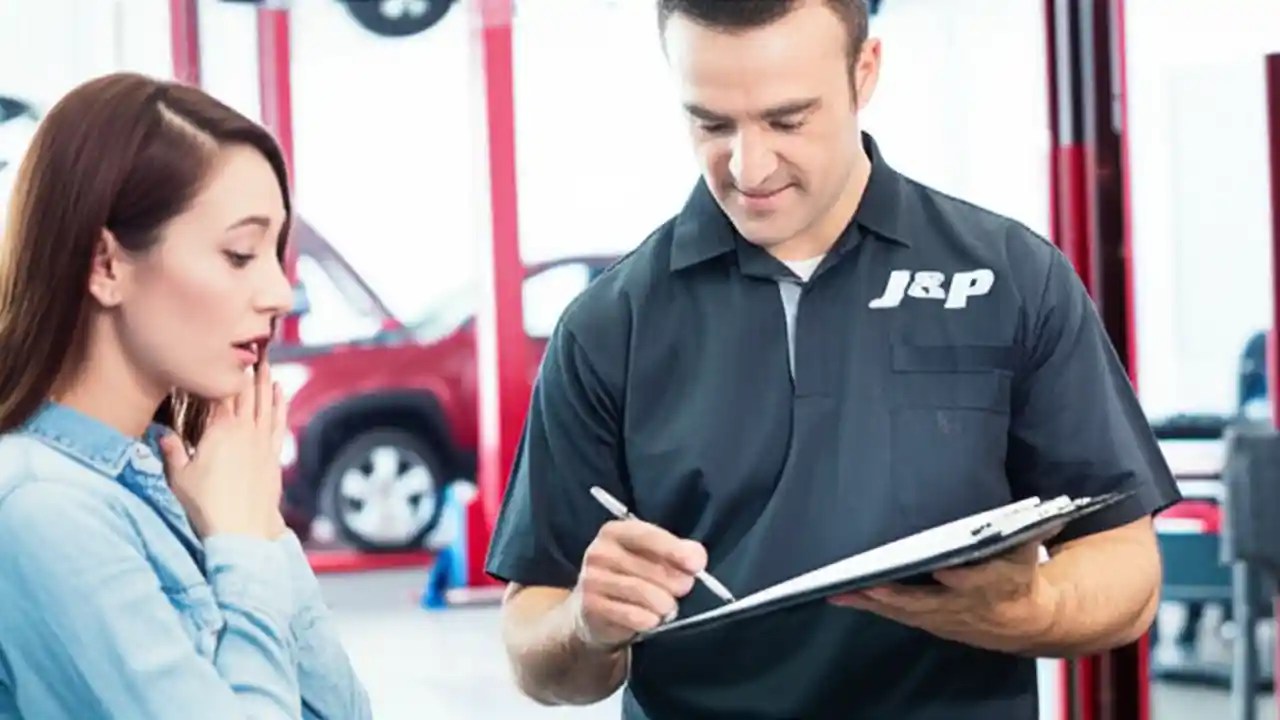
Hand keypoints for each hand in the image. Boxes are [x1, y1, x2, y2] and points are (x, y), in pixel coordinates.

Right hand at [159, 358, 287, 539]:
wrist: (242, 529)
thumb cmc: (207, 505)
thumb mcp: (180, 477)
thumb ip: (172, 452)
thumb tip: (162, 435)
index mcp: (221, 430)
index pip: (221, 394)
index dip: (220, 375)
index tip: (218, 356)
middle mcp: (245, 431)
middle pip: (247, 393)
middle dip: (247, 370)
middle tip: (249, 348)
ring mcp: (262, 442)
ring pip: (265, 403)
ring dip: (265, 381)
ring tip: (266, 360)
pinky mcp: (273, 455)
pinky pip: (278, 421)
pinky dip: (280, 404)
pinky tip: (281, 391)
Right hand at [569, 519, 707, 650]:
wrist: (592, 609)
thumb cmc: (629, 576)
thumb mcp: (651, 556)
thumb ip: (678, 551)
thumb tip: (696, 558)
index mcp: (614, 532)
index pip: (648, 536)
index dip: (674, 550)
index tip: (696, 565)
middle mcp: (599, 552)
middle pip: (652, 569)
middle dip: (676, 584)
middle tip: (682, 590)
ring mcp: (592, 580)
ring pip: (644, 593)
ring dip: (665, 605)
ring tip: (667, 607)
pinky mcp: (592, 607)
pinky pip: (633, 615)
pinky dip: (650, 620)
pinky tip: (652, 619)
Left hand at [828, 537, 1061, 653]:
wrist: (1028, 622)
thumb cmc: (1021, 576)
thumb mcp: (1026, 551)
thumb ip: (1018, 530)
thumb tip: (1026, 504)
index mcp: (992, 584)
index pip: (975, 580)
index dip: (959, 577)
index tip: (943, 569)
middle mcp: (963, 605)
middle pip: (926, 601)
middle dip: (896, 595)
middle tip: (867, 583)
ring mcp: (944, 618)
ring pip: (904, 611)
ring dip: (872, 602)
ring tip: (840, 592)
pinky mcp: (931, 623)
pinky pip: (898, 616)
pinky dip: (872, 607)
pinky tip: (844, 598)